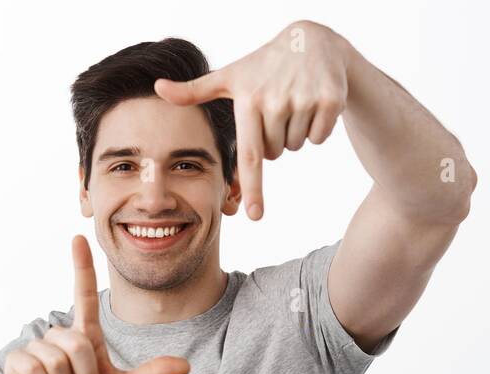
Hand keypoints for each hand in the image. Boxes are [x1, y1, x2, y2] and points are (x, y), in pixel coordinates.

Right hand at [3, 235, 189, 373]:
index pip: (86, 297)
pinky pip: (35, 370)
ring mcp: (36, 347)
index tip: (78, 237)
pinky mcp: (17, 362)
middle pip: (78, 345)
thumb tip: (186, 366)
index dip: (82, 268)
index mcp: (85, 337)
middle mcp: (60, 336)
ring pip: (57, 360)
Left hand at [154, 20, 348, 219]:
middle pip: (275, 153)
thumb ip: (193, 91)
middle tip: (275, 107)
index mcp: (250, 101)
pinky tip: (312, 101)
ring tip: (293, 101)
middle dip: (274, 139)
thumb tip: (157, 87)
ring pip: (297, 146)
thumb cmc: (262, 66)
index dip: (253, 188)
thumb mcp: (229, 76)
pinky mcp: (332, 100)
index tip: (254, 216)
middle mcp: (277, 101)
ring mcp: (306, 100)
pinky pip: (320, 137)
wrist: (311, 41)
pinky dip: (318, 126)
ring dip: (294, 132)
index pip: (250, 155)